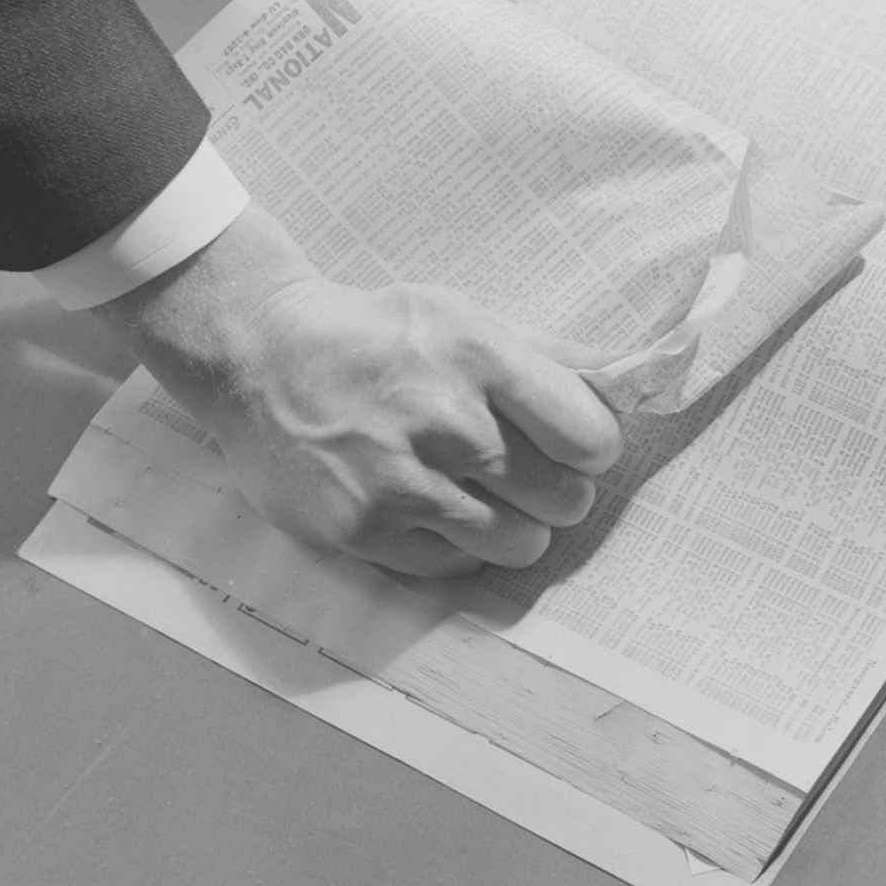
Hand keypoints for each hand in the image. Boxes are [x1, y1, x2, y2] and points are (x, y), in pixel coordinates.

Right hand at [94, 205, 622, 578]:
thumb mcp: (461, 317)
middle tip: (522, 472)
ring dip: (513, 526)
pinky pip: (455, 569)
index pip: (590, 437)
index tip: (574, 444)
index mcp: (480, 358)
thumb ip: (545, 357)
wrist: (258, 357)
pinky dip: (456, 547)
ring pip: (520, 546)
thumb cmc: (373, 335)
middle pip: (565, 501)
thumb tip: (627, 384)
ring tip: (480, 494)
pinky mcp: (364, 532)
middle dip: (556, 490)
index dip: (592, 446)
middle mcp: (448, 425)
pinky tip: (429, 508)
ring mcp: (404, 485)